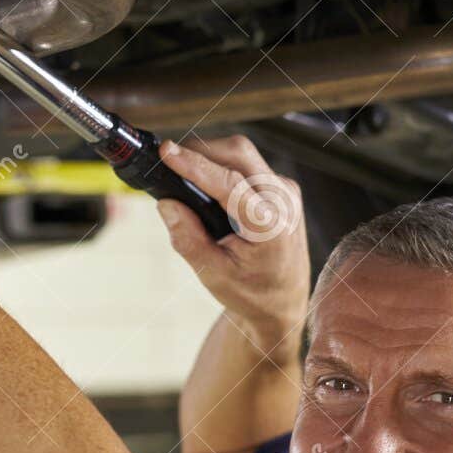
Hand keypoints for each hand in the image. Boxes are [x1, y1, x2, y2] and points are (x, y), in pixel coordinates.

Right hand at [156, 135, 309, 350]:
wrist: (283, 301)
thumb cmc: (251, 292)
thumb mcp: (212, 273)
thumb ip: (187, 237)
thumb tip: (166, 203)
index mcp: (270, 227)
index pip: (229, 184)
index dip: (195, 164)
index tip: (167, 152)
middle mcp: (284, 202)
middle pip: (238, 154)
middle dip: (201, 151)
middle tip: (171, 163)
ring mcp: (286, 191)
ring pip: (243, 154)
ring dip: (212, 157)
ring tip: (187, 176)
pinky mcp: (282, 187)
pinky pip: (249, 164)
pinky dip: (224, 167)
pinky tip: (209, 186)